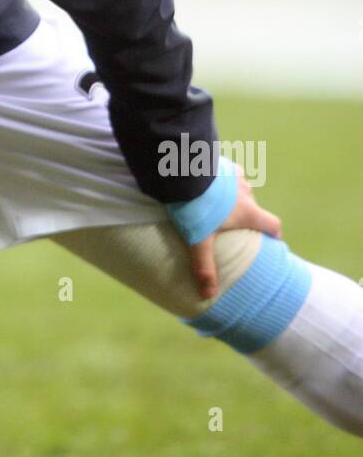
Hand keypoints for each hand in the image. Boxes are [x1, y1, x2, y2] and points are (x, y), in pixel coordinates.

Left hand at [187, 168, 281, 300]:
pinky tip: (202, 181)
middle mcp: (247, 191)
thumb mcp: (199, 240)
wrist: (183, 169)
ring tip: (214, 202)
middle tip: (233, 224)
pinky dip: (218, 178)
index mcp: (248, 211)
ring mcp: (234, 173)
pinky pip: (224, 171)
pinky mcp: (219, 161)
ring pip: (239, 186)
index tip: (272, 241)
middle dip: (247, 214)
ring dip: (231, 194)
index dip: (274, 234)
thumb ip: (204, 266)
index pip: (273, 224)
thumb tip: (208, 295)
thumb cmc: (196, 206)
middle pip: (254, 206)